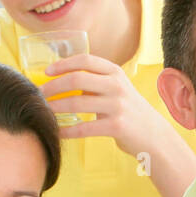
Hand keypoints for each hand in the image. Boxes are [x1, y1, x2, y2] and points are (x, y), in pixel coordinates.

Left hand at [40, 53, 166, 156]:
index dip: (62, 64)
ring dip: (55, 107)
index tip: (47, 72)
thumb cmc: (130, 112)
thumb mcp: (117, 90)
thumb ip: (95, 83)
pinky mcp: (116, 127)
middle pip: (76, 79)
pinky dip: (67, 131)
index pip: (85, 60)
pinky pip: (84, 128)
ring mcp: (118, 106)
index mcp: (115, 73)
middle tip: (41, 94)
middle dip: (53, 86)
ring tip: (45, 111)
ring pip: (76, 103)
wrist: (155, 136)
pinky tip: (58, 132)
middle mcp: (117, 86)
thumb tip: (62, 80)